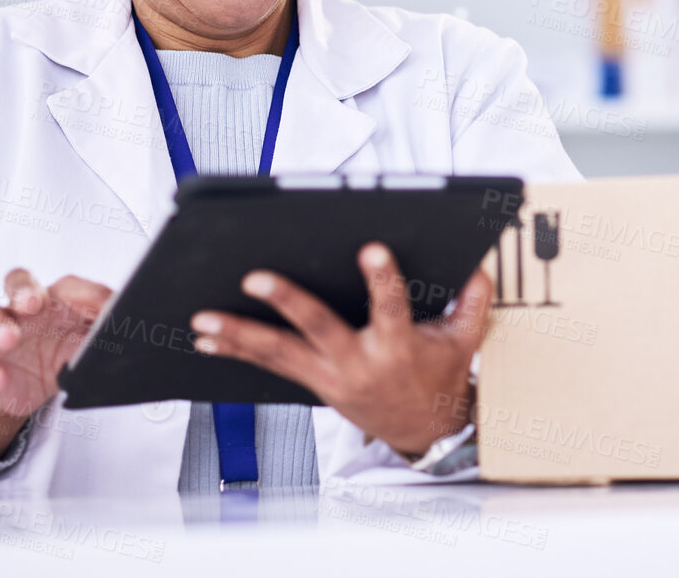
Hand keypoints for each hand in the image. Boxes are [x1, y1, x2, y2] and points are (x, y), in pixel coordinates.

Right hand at [0, 269, 112, 456]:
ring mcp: (2, 328)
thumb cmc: (66, 351)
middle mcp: (27, 307)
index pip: (70, 286)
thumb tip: (134, 319)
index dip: (87, 293)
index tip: (105, 306)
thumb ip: (110, 329)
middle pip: (19, 282)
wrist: (36, 388)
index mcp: (59, 298)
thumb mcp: (92, 343)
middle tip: (33, 302)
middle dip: (24, 289)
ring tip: (10, 340)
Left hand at [190, 243, 489, 457]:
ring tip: (203, 319)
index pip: (391, 308)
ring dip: (239, 334)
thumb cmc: (439, 377)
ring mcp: (330, 375)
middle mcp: (359, 362)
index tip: (370, 249)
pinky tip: (207, 339)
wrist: (421, 429)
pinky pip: (270, 366)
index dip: (382, 279)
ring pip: (280, 352)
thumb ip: (472, 300)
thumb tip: (475, 264)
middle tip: (255, 279)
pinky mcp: (313, 382)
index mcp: (398, 346)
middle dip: (286, 302)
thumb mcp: (466, 340)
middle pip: (318, 328)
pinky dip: (237, 351)